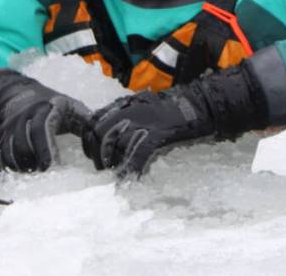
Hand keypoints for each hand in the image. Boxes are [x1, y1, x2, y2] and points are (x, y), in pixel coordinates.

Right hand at [0, 68, 90, 171]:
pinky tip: (17, 169)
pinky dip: (6, 167)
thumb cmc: (52, 106)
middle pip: (22, 145)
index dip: (46, 149)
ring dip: (21, 166)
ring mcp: (8, 128)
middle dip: (33, 162)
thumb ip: (87, 121)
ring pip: (9, 153)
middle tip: (44, 169)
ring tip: (33, 168)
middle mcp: (22, 118)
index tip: (53, 166)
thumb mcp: (72, 107)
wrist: (17, 95)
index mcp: (44, 109)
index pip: (41, 129)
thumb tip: (103, 140)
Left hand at [82, 65, 266, 177]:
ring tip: (115, 173)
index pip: (93, 120)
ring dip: (113, 162)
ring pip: (117, 144)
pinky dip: (131, 169)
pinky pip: (138, 155)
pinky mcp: (157, 134)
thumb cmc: (170, 110)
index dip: (87, 139)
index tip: (90, 152)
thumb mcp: (142, 107)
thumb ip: (125, 117)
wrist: (197, 107)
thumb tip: (109, 135)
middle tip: (101, 167)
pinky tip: (129, 180)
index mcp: (124, 104)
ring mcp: (143, 122)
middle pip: (100, 133)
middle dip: (97, 153)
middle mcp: (130, 111)